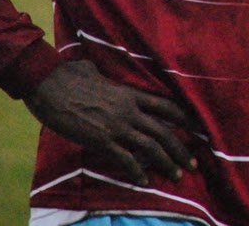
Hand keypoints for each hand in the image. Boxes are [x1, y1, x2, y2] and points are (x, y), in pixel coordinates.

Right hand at [25, 60, 195, 185]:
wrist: (50, 85)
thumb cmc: (68, 75)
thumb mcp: (95, 71)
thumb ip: (102, 74)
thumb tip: (91, 67)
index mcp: (130, 94)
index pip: (166, 106)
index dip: (184, 118)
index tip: (198, 128)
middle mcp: (129, 110)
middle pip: (164, 131)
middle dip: (181, 149)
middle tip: (193, 163)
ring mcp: (116, 126)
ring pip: (150, 146)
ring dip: (166, 162)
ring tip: (177, 175)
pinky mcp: (100, 140)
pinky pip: (124, 159)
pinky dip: (137, 171)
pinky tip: (145, 181)